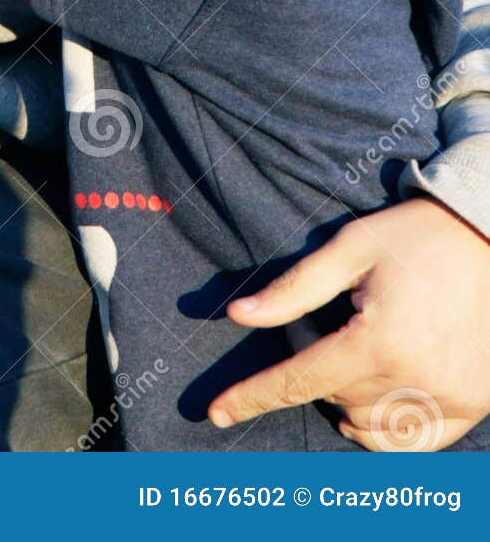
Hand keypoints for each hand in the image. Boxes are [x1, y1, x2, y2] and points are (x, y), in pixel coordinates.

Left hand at [209, 198, 489, 448]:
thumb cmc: (416, 238)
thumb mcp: (350, 250)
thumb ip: (294, 289)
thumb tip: (239, 314)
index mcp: (381, 341)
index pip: (300, 382)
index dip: (254, 396)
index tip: (216, 412)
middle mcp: (416, 380)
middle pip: (334, 398)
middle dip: (312, 366)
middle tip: (317, 325)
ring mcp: (449, 400)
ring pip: (367, 424)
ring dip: (344, 396)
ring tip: (350, 350)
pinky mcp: (472, 406)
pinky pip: (412, 443)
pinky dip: (381, 430)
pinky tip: (369, 399)